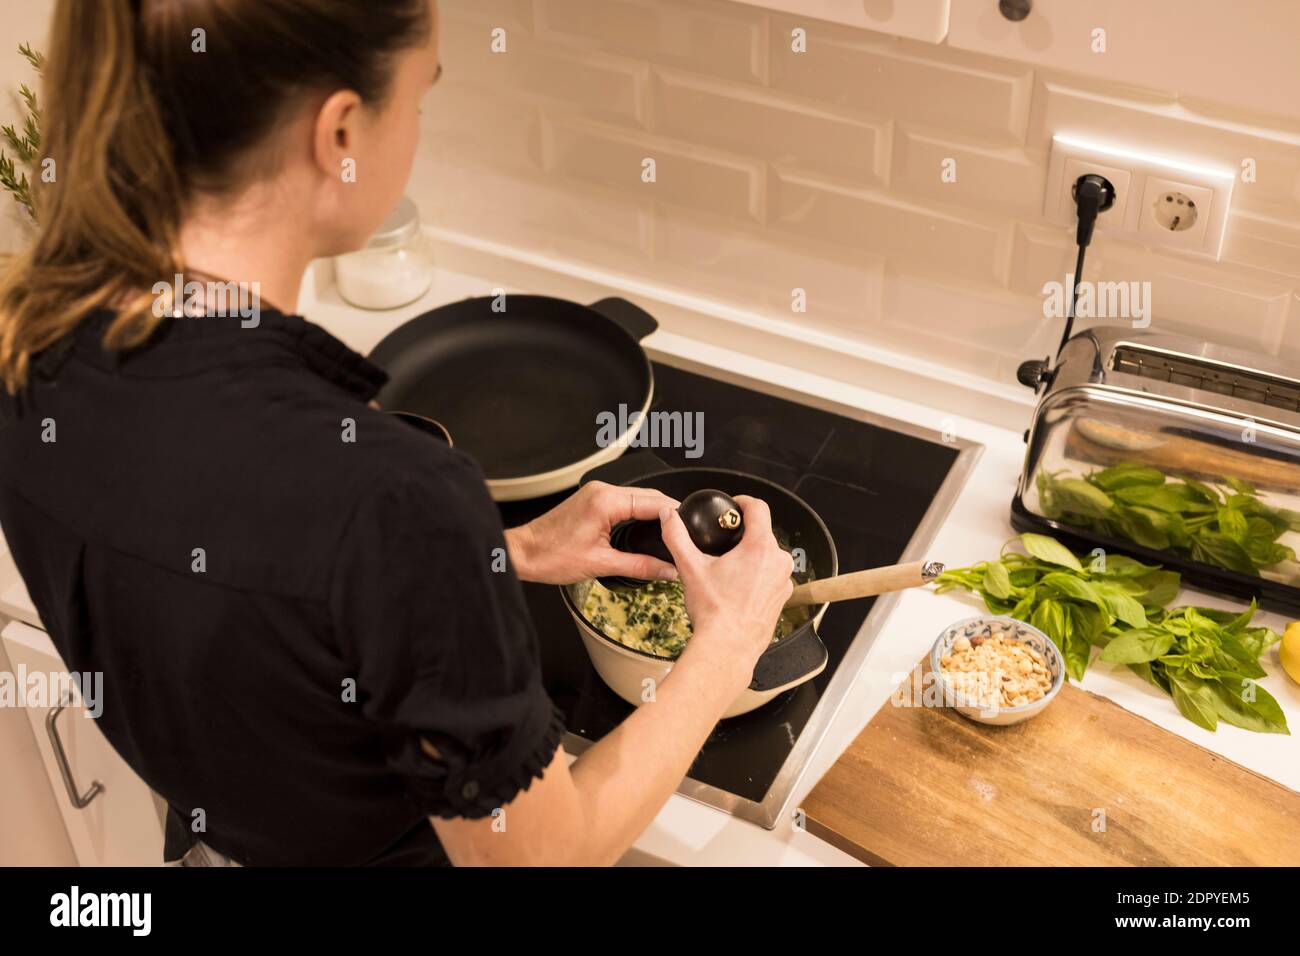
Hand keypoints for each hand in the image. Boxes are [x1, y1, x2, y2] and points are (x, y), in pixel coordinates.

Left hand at [505, 481, 679, 584]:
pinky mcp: (592, 499)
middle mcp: (601, 490)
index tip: (689, 531)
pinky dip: (637, 511)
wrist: (523, 553)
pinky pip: (623, 501)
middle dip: (667, 514)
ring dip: (653, 512)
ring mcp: (595, 493)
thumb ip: (640, 565)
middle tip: (684, 535)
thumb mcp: (601, 564)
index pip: (652, 502)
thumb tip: (668, 569)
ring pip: (636, 497)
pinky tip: (645, 527)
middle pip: (647, 497)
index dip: (674, 517)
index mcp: (606, 501)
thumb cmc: (551, 556)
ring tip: (669, 533)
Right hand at [658, 495, 793, 678]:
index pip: (758, 507)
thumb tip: (668, 516)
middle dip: (742, 535)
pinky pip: (771, 576)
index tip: (733, 505)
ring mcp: (783, 580)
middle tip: (722, 545)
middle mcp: (778, 561)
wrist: (728, 647)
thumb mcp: (690, 568)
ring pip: (767, 555)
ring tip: (728, 570)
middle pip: (762, 533)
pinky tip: (739, 588)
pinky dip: (757, 576)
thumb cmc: (713, 611)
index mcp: (759, 547)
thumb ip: (677, 537)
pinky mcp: (783, 597)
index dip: (743, 501)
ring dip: (750, 556)